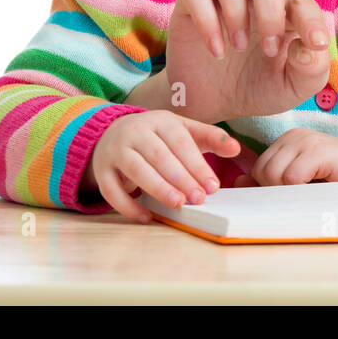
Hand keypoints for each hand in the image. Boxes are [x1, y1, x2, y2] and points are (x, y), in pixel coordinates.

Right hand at [87, 110, 239, 222]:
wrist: (114, 133)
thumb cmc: (159, 137)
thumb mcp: (184, 131)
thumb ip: (211, 138)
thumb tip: (236, 148)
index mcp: (160, 120)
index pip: (180, 143)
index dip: (197, 165)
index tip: (213, 187)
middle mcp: (136, 132)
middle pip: (159, 156)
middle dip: (181, 179)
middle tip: (198, 199)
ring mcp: (116, 151)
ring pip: (136, 170)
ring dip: (158, 189)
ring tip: (178, 205)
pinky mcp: (101, 170)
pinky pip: (111, 190)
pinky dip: (127, 206)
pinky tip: (146, 217)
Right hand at [164, 0, 331, 121]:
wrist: (215, 103)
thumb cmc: (260, 86)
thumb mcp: (294, 87)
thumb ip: (312, 68)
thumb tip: (308, 47)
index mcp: (286, 5)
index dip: (310, 19)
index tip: (313, 45)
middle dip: (269, 6)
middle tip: (267, 49)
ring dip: (235, 6)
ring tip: (239, 46)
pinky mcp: (189, 2)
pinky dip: (205, 17)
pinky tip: (216, 49)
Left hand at [233, 129, 337, 186]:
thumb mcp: (301, 180)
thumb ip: (271, 180)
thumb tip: (238, 185)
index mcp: (287, 140)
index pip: (257, 169)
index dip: (270, 188)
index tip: (293, 193)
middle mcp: (294, 136)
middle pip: (261, 172)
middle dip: (277, 190)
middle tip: (306, 192)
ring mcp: (306, 140)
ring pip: (273, 175)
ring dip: (291, 192)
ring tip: (314, 189)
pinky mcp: (319, 151)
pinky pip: (291, 178)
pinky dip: (303, 190)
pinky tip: (322, 185)